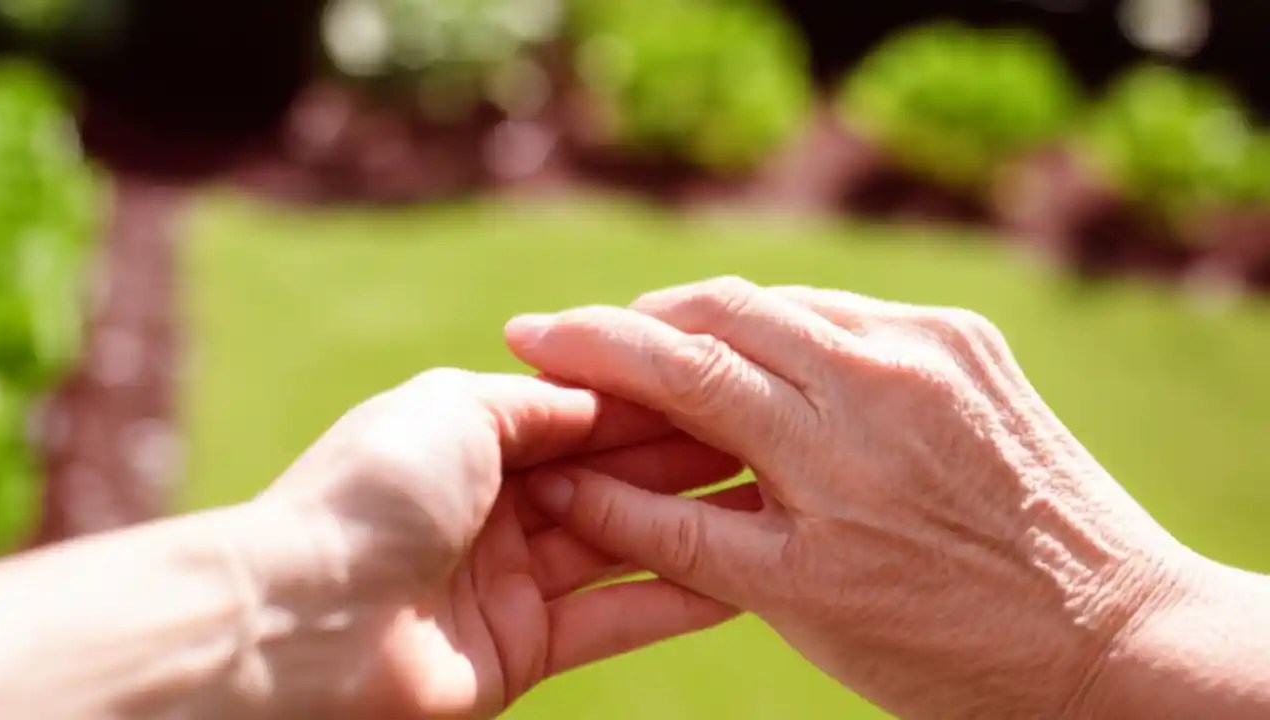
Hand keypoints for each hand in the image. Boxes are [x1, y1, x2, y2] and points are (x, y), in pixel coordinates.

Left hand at [247, 368, 743, 717]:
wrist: (307, 623)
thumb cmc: (374, 492)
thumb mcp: (458, 407)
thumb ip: (541, 399)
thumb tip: (607, 386)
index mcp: (473, 441)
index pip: (585, 417)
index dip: (655, 407)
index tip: (728, 393)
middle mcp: (495, 508)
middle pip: (609, 479)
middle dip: (684, 462)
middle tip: (769, 447)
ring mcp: (509, 581)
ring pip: (619, 547)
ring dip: (689, 527)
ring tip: (772, 509)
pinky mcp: (521, 650)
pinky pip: (612, 620)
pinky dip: (672, 603)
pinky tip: (737, 581)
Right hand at [506, 277, 1190, 717]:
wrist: (1110, 637)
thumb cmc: (946, 645)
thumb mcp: (795, 602)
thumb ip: (673, 533)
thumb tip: (569, 484)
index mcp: (834, 451)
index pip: (683, 365)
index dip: (593, 344)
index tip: (526, 332)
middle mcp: (884, 372)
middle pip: (727, 307)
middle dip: (644, 320)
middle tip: (587, 348)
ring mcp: (934, 344)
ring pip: (786, 301)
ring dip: (715, 325)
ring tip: (667, 364)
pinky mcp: (967, 339)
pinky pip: (847, 313)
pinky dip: (789, 333)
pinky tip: (766, 370)